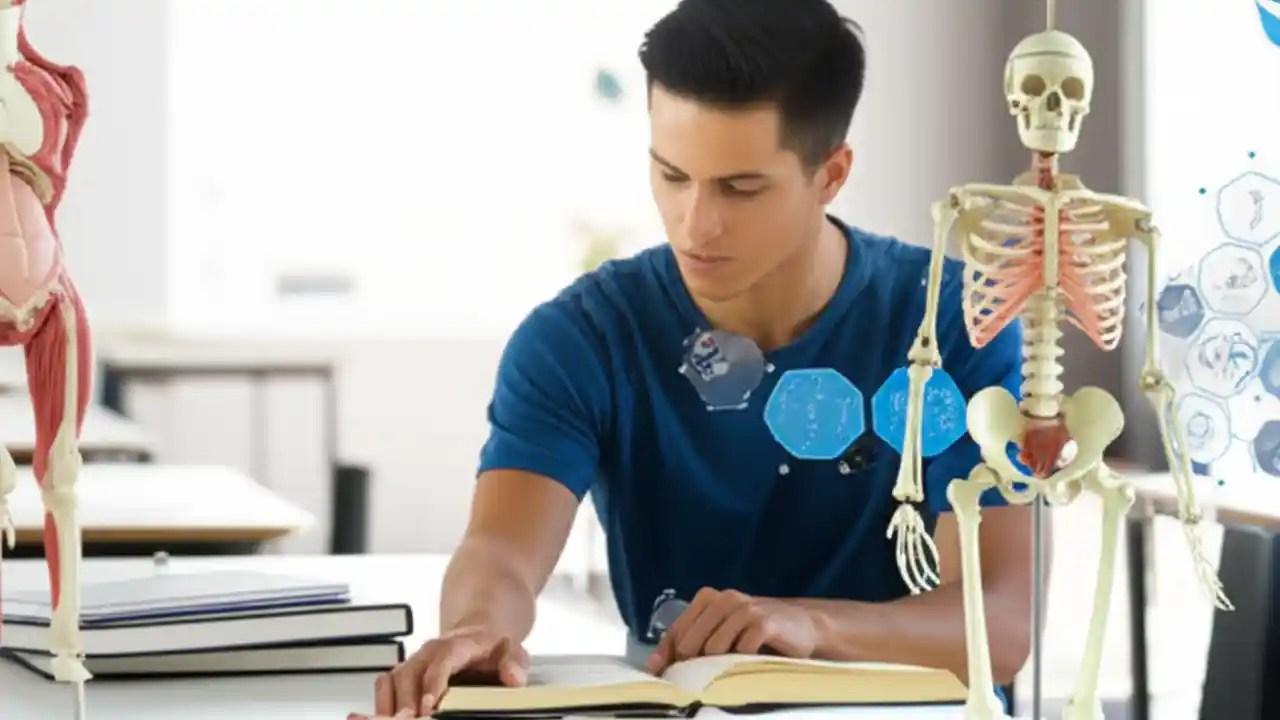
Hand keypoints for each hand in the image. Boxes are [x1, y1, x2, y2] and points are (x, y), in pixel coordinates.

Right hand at [351, 625, 528, 718]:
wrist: (476, 636)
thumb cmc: (490, 649)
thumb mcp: (512, 651)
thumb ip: (515, 662)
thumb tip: (514, 678)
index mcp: (456, 646)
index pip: (441, 661)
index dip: (434, 683)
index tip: (431, 706)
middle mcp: (429, 652)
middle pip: (410, 673)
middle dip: (407, 702)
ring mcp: (414, 663)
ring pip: (393, 679)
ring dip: (392, 705)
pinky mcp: (403, 674)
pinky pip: (384, 685)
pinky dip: (382, 703)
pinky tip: (388, 718)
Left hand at [646, 588, 820, 673]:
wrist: (802, 627)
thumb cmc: (754, 633)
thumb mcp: (721, 633)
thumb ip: (691, 643)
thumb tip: (654, 664)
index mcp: (708, 598)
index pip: (676, 630)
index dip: (666, 655)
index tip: (660, 673)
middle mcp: (724, 598)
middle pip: (690, 642)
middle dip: (692, 664)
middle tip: (702, 677)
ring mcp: (744, 608)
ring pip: (713, 648)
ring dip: (719, 665)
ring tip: (731, 668)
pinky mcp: (763, 622)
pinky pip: (741, 650)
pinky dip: (742, 662)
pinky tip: (750, 661)